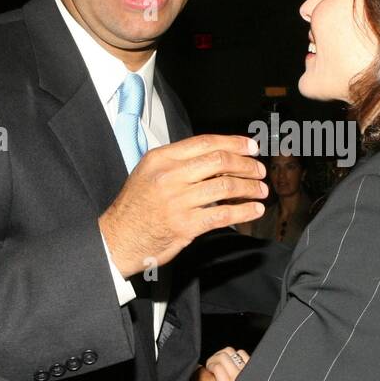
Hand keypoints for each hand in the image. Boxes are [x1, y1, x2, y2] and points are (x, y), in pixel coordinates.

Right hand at [100, 135, 267, 277]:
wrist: (118, 238)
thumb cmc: (136, 207)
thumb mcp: (150, 173)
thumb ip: (179, 163)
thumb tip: (219, 158)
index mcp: (161, 159)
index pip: (206, 142)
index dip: (234, 143)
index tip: (251, 147)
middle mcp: (169, 176)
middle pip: (220, 161)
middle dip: (246, 165)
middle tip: (259, 171)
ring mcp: (178, 200)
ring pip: (225, 186)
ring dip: (250, 188)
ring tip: (261, 191)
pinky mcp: (185, 224)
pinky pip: (223, 214)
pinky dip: (244, 211)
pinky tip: (254, 209)